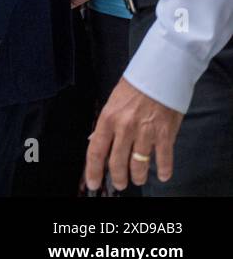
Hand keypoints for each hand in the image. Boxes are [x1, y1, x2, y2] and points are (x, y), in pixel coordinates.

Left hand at [85, 77, 182, 191]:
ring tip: (138, 180)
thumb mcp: (113, 102)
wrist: (160, 74)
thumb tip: (95, 140)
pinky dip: (163, 170)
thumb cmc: (134, 87)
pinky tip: (162, 175)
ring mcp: (145, 132)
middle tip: (120, 184)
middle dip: (118, 178)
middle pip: (117, 162)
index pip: (96, 150)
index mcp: (108, 119)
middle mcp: (124, 128)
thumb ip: (106, 123)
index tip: (93, 183)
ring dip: (138, 176)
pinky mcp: (165, 133)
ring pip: (139, 164)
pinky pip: (163, 158)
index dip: (93, 170)